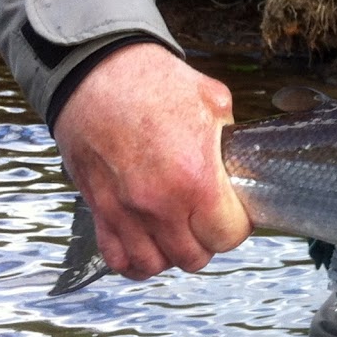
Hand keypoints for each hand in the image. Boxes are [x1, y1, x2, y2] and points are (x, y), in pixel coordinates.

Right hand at [53, 42, 249, 281]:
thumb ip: (229, 141)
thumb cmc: (152, 81)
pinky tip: (147, 241)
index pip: (227, 235)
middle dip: (207, 240)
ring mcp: (124, 211)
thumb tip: (241, 161)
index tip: (234, 210)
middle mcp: (157, 204)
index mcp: (194, 178)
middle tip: (207, 217)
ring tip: (179, 230)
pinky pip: (117, 258)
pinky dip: (134, 258)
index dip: (236, 224)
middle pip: (194, 257)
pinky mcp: (98, 210)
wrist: (95, 72)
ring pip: (155, 265)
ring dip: (171, 252)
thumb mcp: (213, 102)